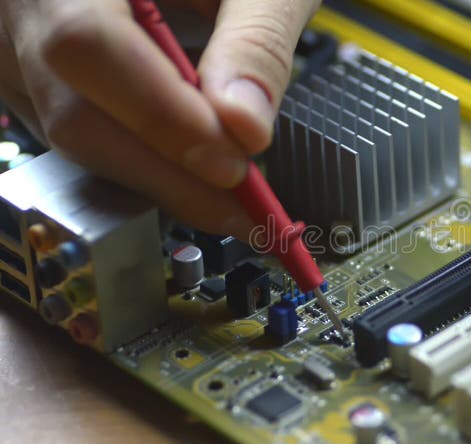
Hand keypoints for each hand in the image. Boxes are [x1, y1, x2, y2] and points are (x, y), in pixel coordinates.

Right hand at [0, 0, 319, 240]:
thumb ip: (254, 40)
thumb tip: (247, 128)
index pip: (88, 43)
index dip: (164, 117)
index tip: (234, 164)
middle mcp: (25, 0)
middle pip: (69, 107)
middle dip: (165, 171)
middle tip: (241, 205)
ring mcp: (15, 35)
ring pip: (65, 128)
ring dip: (152, 172)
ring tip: (225, 194)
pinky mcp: (29, 65)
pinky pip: (68, 124)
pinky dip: (133, 154)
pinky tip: (185, 164)